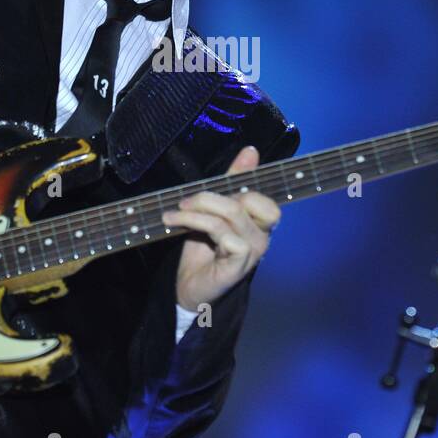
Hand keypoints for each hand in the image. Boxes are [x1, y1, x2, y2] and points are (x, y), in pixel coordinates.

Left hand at [162, 145, 281, 312]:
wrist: (188, 286)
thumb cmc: (203, 249)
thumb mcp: (214, 210)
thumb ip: (232, 182)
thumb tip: (251, 151)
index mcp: (260, 222)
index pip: (265, 196)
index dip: (240, 185)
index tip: (212, 188)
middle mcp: (263, 236)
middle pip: (249, 200)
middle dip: (212, 196)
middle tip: (186, 201)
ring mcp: (253, 251)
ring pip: (231, 214)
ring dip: (195, 209)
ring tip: (172, 213)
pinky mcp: (239, 264)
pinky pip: (223, 234)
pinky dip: (195, 223)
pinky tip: (177, 225)